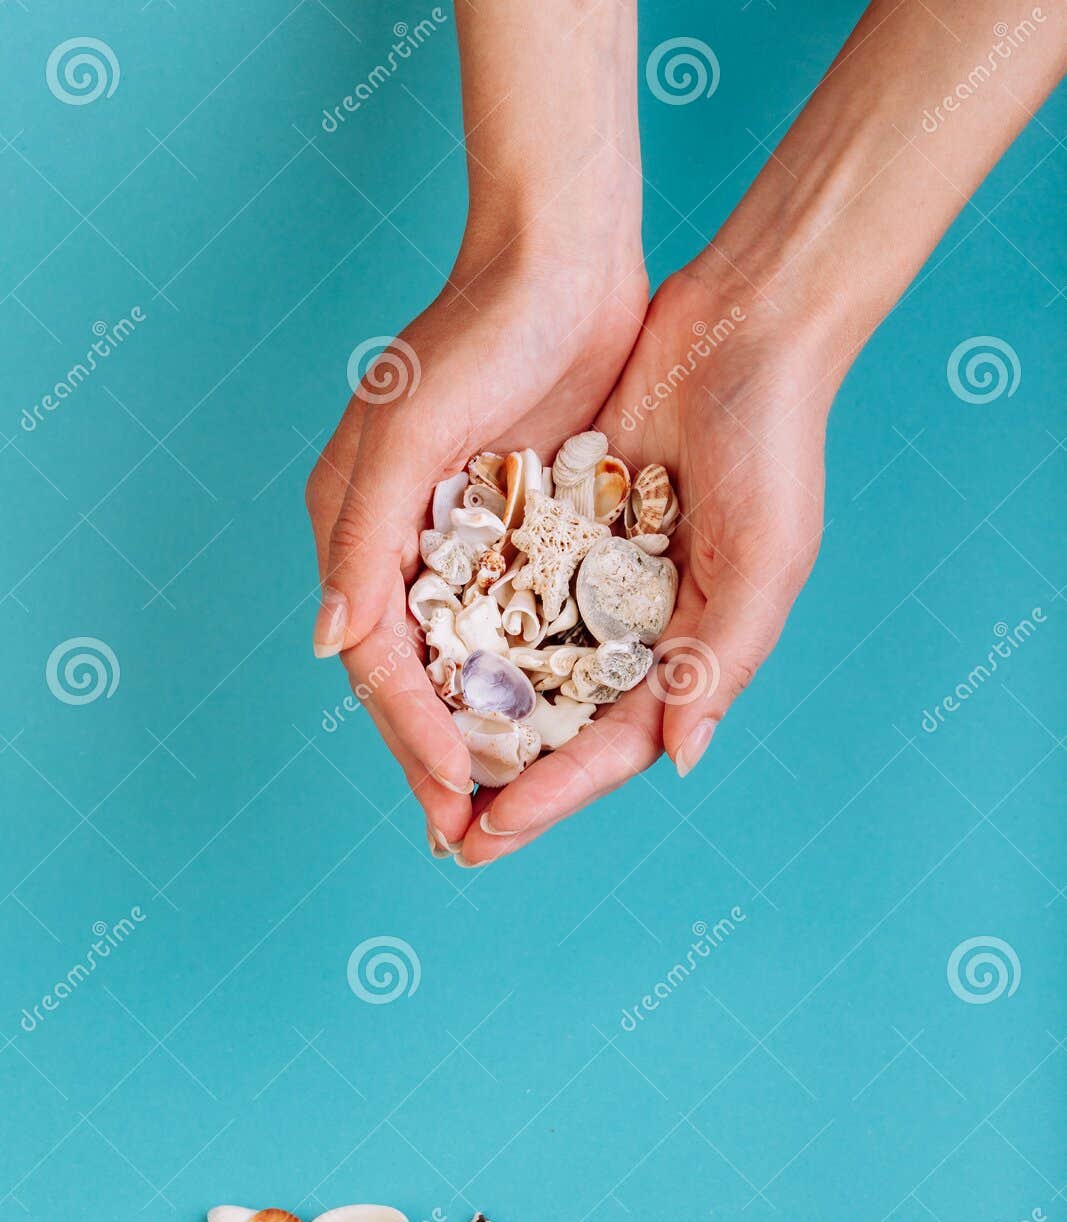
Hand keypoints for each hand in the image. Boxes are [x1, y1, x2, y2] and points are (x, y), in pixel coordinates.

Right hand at [305, 227, 647, 852]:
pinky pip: (516, 626)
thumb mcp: (407, 429)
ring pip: (465, 663)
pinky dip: (528, 682)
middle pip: (415, 678)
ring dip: (482, 736)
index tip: (452, 797)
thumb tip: (328, 644)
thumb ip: (360, 537)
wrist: (563, 259)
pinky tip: (554, 730)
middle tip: (469, 837)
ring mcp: (462, 541)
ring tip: (507, 805)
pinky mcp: (521, 530)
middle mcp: (401, 542)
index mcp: (356, 524)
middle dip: (437, 759)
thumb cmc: (476, 332)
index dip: (409, 735)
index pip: (375, 659)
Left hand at [458, 257, 837, 862]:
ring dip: (470, 723)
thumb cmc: (772, 451)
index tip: (488, 835)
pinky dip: (462, 630)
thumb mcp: (762, 563)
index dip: (551, 796)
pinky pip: (497, 594)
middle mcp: (630, 632)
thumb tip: (679, 758)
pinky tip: (410, 664)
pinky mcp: (551, 528)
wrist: (739, 331)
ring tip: (417, 772)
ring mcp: (586, 583)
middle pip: (555, 728)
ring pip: (517, 672)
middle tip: (441, 838)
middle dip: (502, 784)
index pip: (608, 748)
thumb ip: (721, 660)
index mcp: (685, 656)